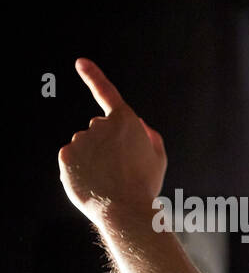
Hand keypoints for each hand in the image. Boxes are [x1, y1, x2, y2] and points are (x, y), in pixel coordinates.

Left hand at [58, 59, 166, 225]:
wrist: (125, 209)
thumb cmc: (145, 185)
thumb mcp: (158, 159)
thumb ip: (150, 137)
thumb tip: (139, 125)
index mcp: (126, 122)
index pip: (107, 93)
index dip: (93, 76)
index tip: (80, 62)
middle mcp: (100, 124)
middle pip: (99, 130)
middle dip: (107, 144)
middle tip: (121, 169)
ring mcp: (81, 139)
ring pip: (85, 146)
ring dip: (93, 158)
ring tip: (108, 180)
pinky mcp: (66, 155)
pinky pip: (72, 159)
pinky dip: (80, 168)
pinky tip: (93, 182)